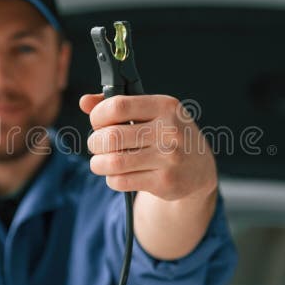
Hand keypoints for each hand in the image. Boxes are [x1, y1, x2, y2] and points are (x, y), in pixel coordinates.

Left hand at [79, 93, 216, 200]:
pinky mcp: (165, 182)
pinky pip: (122, 181)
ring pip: (113, 162)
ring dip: (98, 163)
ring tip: (100, 161)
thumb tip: (84, 102)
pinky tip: (116, 174)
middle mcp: (169, 131)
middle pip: (112, 137)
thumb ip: (118, 104)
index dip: (98, 116)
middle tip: (97, 145)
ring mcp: (169, 158)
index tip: (98, 122)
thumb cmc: (168, 134)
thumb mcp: (151, 112)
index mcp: (164, 106)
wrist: (199, 168)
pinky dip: (111, 179)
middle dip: (95, 142)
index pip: (118, 106)